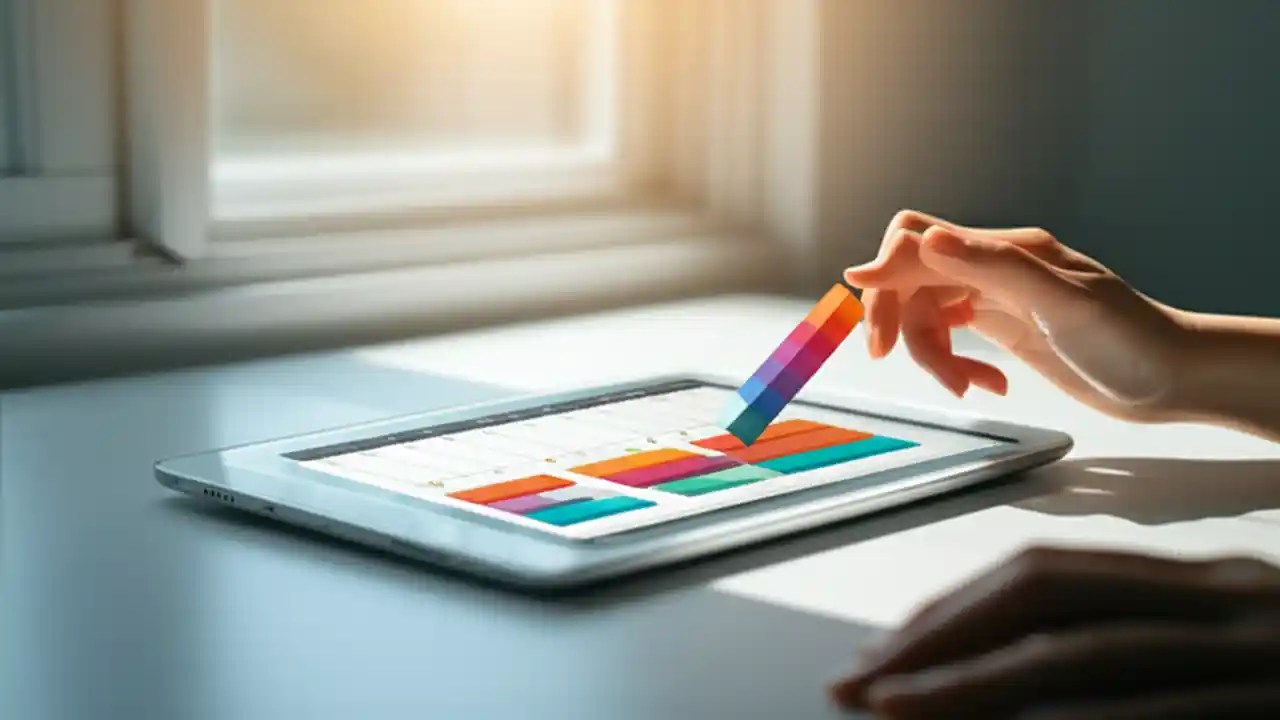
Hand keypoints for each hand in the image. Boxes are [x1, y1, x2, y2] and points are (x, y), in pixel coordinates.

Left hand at [830, 547, 1279, 718]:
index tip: (882, 650)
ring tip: (893, 710)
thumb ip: (1129, 666)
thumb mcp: (1217, 667)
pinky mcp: (1273, 702)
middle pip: (1044, 592)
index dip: (950, 608)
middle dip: (936, 634)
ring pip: (1088, 651)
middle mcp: (1216, 603)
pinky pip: (1164, 709)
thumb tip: (1022, 697)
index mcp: (1194, 587)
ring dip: (977, 681)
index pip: (1043, 573)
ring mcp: (1253, 652)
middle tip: (855, 681)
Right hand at [843, 211, 1191, 422]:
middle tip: (883, 356)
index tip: (860, 303)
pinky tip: (990, 384)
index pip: (918, 239)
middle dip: (894, 318)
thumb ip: (987, 267)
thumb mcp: (1060, 303)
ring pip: (927, 315)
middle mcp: (995, 268)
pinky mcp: (1004, 329)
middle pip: (911, 280)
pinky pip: (951, 337)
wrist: (1175, 379)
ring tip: (968, 386)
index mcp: (1006, 251)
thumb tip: (918, 239)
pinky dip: (955, 364)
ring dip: (932, 354)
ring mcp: (998, 299)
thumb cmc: (1132, 339)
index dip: (883, 269)